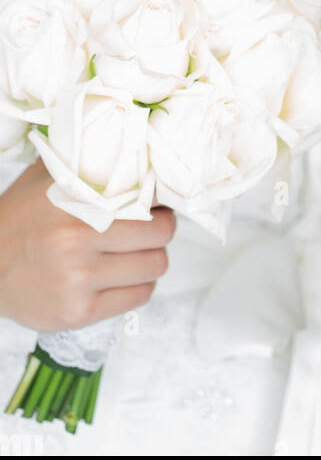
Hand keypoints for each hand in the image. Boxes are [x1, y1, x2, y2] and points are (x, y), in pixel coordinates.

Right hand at [0, 160, 176, 331]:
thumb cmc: (19, 217)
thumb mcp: (47, 177)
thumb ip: (87, 160)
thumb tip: (132, 146)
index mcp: (75, 203)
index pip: (149, 199)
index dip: (161, 200)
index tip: (159, 201)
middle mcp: (77, 242)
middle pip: (161, 234)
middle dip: (160, 229)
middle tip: (150, 226)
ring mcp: (78, 281)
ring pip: (154, 267)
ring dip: (150, 258)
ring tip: (134, 251)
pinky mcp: (79, 313)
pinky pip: (137, 297)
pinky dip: (137, 286)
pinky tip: (120, 275)